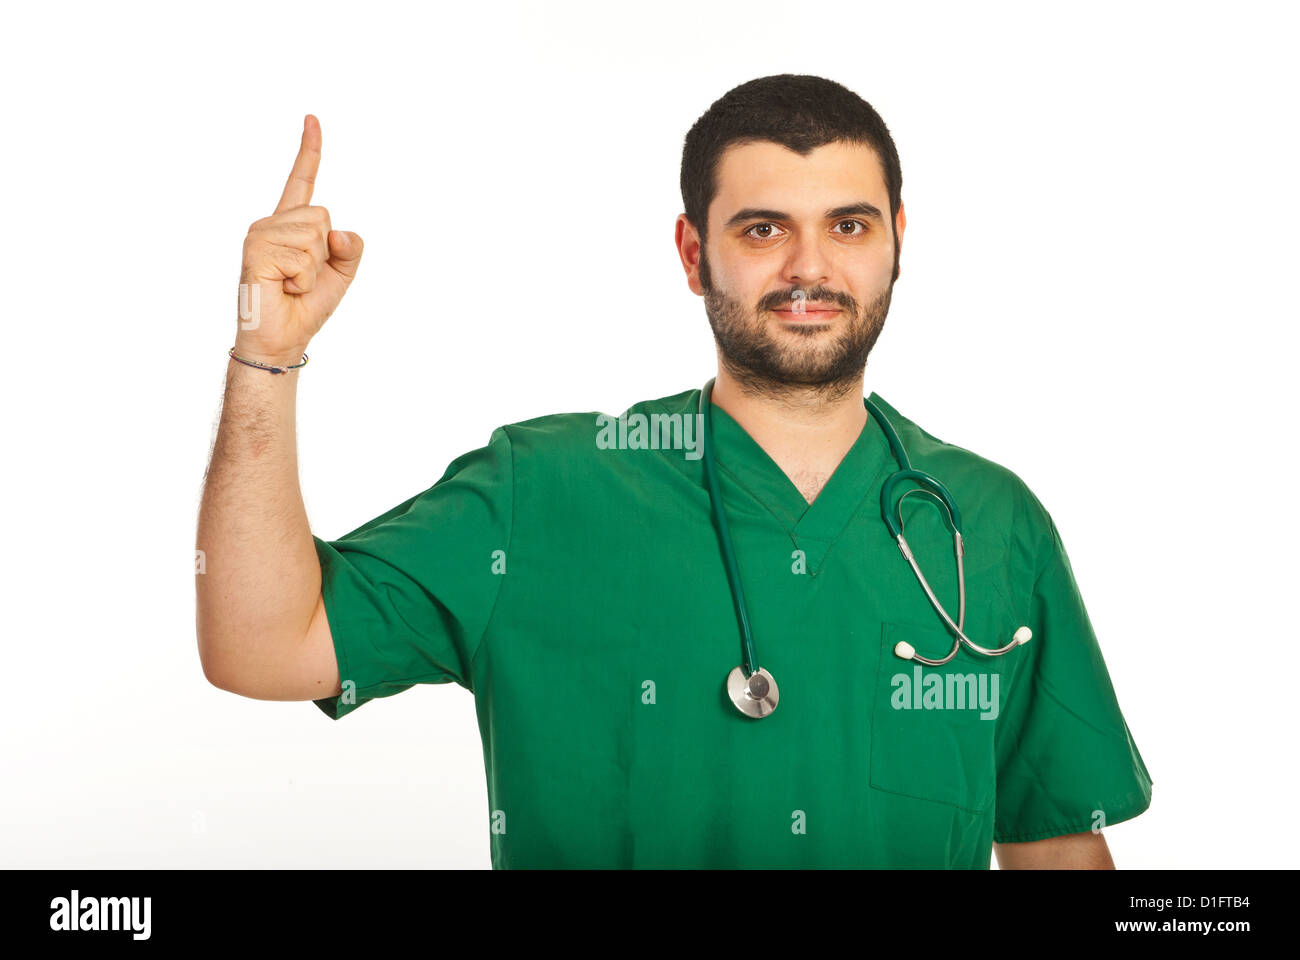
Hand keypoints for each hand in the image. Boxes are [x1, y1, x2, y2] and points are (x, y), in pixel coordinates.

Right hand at [235, 114, 363, 363]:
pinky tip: (285, 287)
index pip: (303, 180)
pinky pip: (303, 255)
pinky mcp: (256, 250)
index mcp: (291, 224)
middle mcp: (272, 223)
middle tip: (302, 278)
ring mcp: (260, 234)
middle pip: (322, 215)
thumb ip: (351, 247)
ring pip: (314, 234)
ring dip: (314, 269)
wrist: (282, 338)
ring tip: (292, 284)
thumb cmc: (306, 306)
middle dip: (325, 253)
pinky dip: (304, 279)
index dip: (309, 150)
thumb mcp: (342, 273)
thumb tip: (338, 233)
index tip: (312, 119)